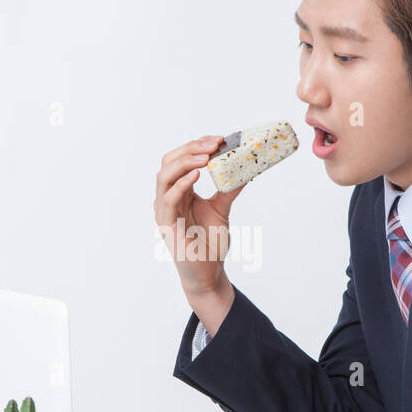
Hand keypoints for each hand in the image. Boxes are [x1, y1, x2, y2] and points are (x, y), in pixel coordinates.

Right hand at [154, 135, 248, 296]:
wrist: (209, 272)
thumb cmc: (210, 242)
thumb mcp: (222, 208)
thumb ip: (229, 188)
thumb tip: (247, 168)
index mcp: (179, 190)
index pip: (181, 159)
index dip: (197, 146)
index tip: (220, 140)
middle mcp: (168, 197)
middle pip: (169, 162)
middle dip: (191, 149)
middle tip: (214, 144)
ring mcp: (164, 210)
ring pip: (164, 176)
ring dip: (185, 162)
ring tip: (206, 157)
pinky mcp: (166, 225)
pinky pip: (168, 199)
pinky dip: (181, 184)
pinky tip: (196, 176)